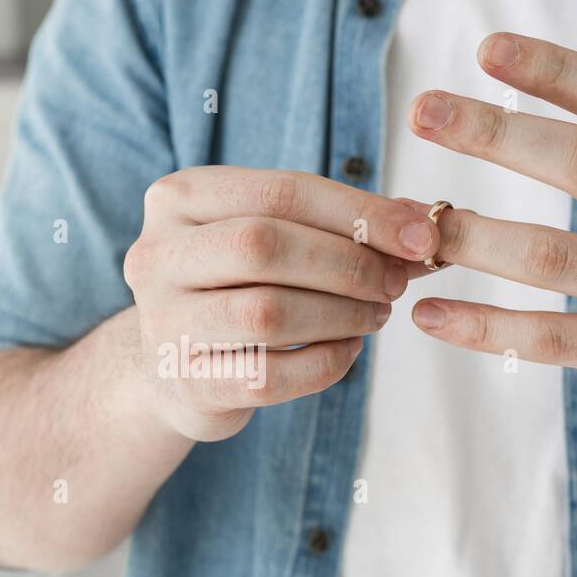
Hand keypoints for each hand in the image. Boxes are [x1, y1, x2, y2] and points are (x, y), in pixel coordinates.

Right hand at [124, 165, 441, 440]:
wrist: (172, 367)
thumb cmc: (234, 285)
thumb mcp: (269, 235)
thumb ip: (335, 223)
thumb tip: (420, 223)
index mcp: (178, 198)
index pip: (280, 193)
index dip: (359, 213)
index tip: (420, 235)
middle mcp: (156, 255)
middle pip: (265, 246)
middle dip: (348, 264)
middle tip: (397, 281)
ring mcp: (165, 324)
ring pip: (268, 312)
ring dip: (342, 314)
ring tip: (377, 314)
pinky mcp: (187, 384)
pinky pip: (270, 375)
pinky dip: (325, 363)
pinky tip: (348, 351)